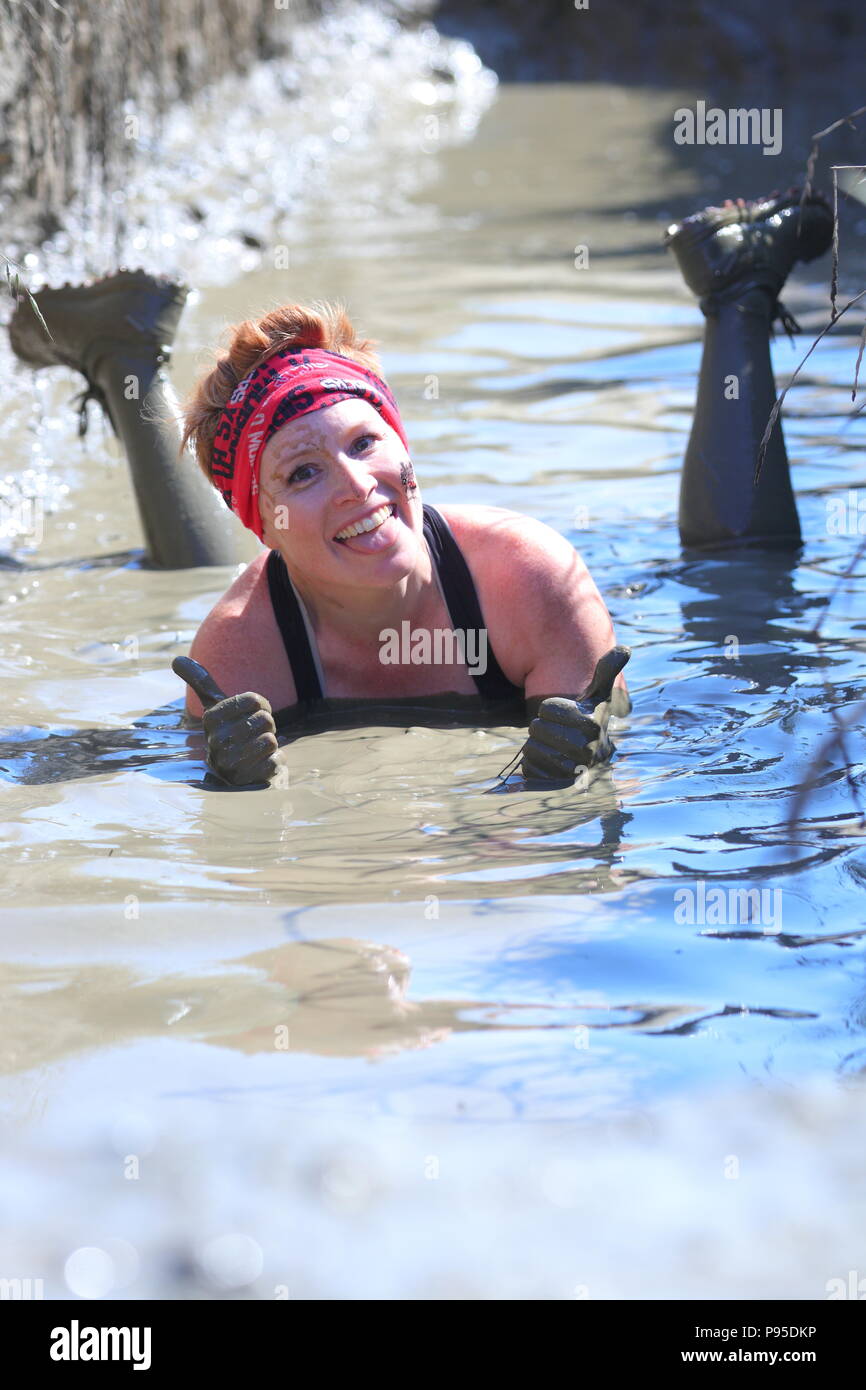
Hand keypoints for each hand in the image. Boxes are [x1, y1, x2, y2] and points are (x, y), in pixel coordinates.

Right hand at [172, 656, 279, 787]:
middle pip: (265, 719)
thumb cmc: (231, 733)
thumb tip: (176, 659)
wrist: (238, 772)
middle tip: (252, 736)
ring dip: (270, 744)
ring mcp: (230, 763)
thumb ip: (201, 683)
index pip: (255, 700)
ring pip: (270, 740)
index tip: (250, 715)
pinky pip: (275, 760)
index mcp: (211, 719)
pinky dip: (274, 761)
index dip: (260, 706)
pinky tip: (259, 765)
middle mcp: (216, 742)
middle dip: (265, 727)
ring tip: (256, 750)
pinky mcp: (246, 780)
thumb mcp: (216, 708)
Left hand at [520, 645, 630, 781]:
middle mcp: (586, 750)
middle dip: (542, 726)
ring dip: (536, 743)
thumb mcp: (597, 693)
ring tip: (553, 744)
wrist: (588, 751)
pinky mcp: (558, 784)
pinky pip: (528, 768)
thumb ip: (607, 671)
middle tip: (557, 729)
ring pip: (531, 749)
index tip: (566, 712)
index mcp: (591, 723)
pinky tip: (548, 759)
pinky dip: (532, 762)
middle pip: (536, 728)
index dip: (550, 707)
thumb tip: (625, 649)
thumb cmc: (587, 716)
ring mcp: (573, 770)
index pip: (546, 707)